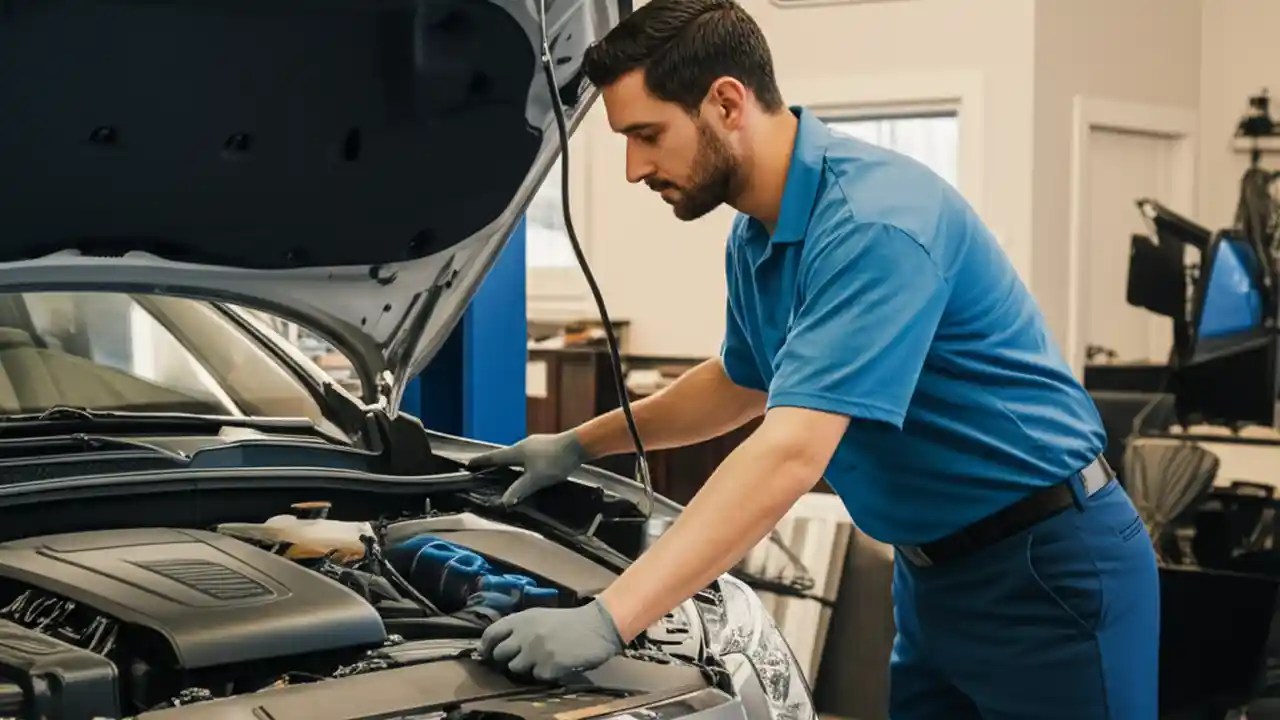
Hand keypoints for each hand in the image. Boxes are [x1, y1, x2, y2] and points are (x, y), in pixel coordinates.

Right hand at [466, 432, 589, 505]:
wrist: (578, 445)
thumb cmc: (555, 460)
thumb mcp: (536, 479)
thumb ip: (520, 490)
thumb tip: (504, 502)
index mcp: (517, 451)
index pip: (494, 457)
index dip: (481, 461)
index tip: (469, 464)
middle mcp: (524, 445)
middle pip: (505, 455)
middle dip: (495, 462)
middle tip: (485, 469)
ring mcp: (535, 444)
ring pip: (518, 455)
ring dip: (510, 463)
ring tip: (505, 471)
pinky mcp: (545, 446)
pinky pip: (528, 455)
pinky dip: (522, 463)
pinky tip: (529, 469)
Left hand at [479, 600, 623, 680]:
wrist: (598, 625)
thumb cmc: (569, 621)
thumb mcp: (540, 616)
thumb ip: (520, 627)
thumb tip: (499, 643)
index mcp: (522, 619)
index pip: (490, 634)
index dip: (486, 646)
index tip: (488, 653)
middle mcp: (525, 634)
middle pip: (499, 654)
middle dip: (506, 659)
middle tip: (519, 659)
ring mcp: (536, 651)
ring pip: (514, 668)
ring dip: (525, 668)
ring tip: (540, 661)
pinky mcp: (549, 666)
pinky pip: (536, 677)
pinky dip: (544, 674)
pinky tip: (556, 665)